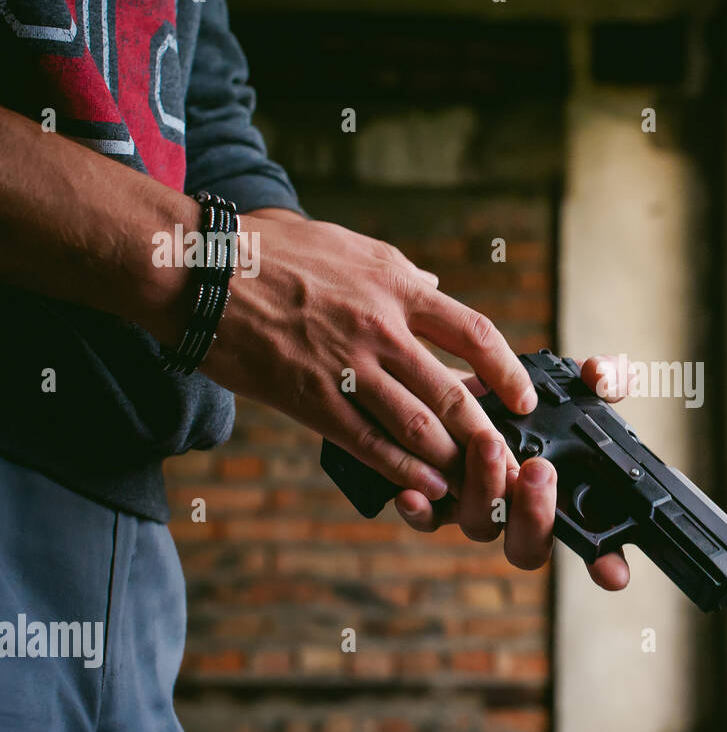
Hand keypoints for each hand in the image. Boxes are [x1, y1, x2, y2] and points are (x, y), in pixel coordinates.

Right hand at [201, 215, 536, 504]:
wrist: (199, 270)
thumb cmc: (269, 251)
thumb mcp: (347, 244)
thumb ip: (395, 270)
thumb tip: (431, 284)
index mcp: (395, 285)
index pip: (472, 332)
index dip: (506, 370)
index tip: (522, 396)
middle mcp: (381, 327)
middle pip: (452, 391)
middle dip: (486, 431)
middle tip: (505, 455)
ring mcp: (346, 366)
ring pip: (417, 424)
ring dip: (450, 458)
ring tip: (471, 480)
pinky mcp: (311, 398)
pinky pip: (368, 442)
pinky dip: (403, 470)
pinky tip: (426, 487)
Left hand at [392, 356, 633, 591]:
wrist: (465, 386)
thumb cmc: (530, 393)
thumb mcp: (571, 379)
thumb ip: (600, 377)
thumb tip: (602, 376)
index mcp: (563, 499)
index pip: (595, 545)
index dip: (606, 563)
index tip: (614, 573)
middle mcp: (521, 516)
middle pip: (529, 547)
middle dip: (535, 513)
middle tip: (540, 470)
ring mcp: (479, 510)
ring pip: (480, 526)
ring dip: (485, 489)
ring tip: (489, 443)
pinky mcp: (435, 499)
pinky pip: (427, 519)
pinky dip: (421, 510)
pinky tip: (414, 489)